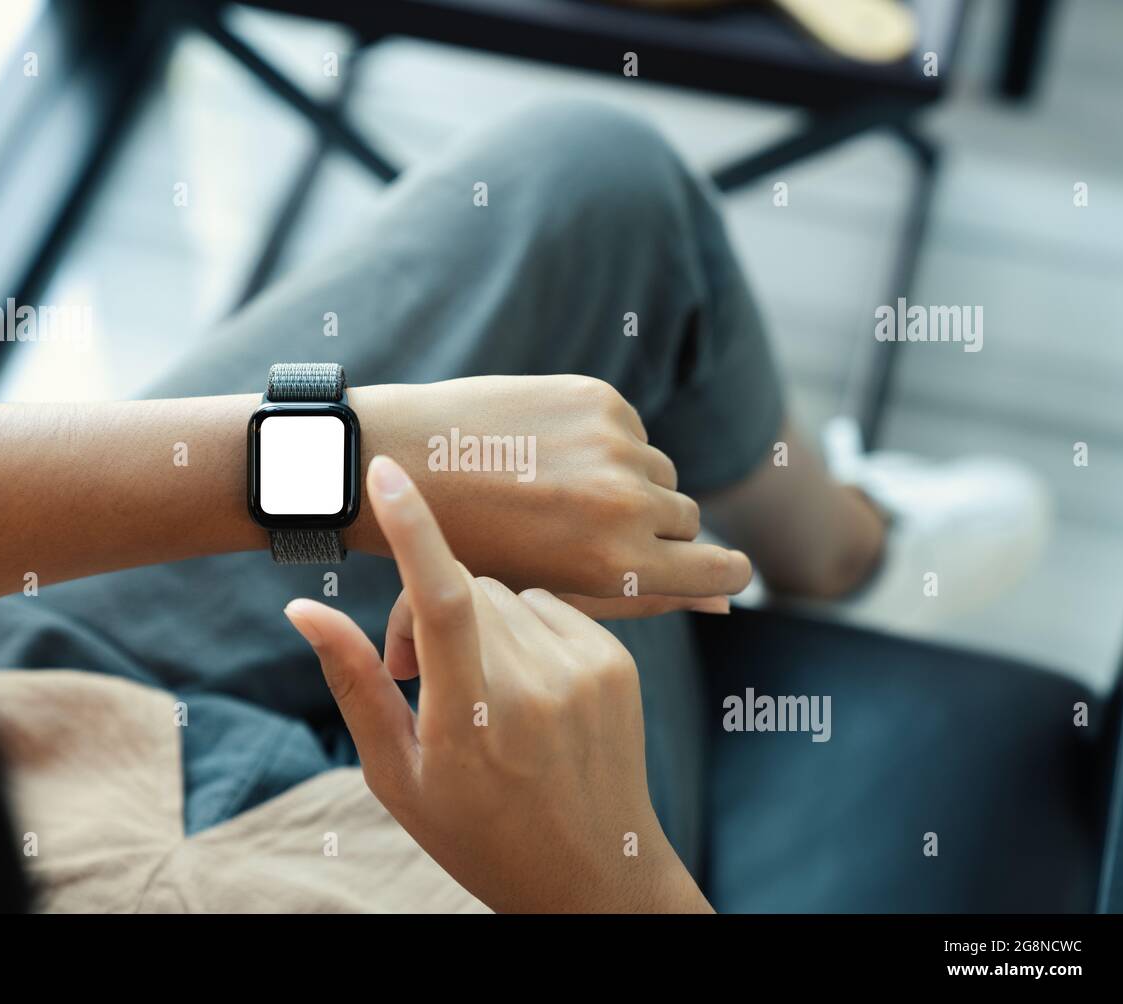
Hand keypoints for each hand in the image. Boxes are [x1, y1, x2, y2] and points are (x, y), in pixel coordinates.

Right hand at [285, 455, 711, 912]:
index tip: (386, 471)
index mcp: (472, 721)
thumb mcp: (397, 775)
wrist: (594, 873)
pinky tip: (528, 683)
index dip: (412, 527)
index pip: (441, 600)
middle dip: (430, 610)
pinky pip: (549, 603)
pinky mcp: (617, 660)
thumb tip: (302, 609)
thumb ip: (355, 683)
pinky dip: (527, 628)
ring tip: (483, 687)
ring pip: (506, 591)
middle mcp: (537, 688)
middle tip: (421, 674)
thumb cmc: (477, 832)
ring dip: (480, 618)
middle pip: (465, 586)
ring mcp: (585, 670)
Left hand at [347, 376, 749, 617]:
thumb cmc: (470, 550)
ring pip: (660, 471)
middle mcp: (627, 504)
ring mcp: (614, 446)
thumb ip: (641, 601)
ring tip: (561, 493)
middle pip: (687, 519)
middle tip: (593, 532)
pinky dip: (604, 442)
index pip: (721, 571)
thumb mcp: (552, 594)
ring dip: (630, 483)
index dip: (722, 572)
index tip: (719, 571)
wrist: (398, 461)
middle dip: (656, 528)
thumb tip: (725, 607)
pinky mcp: (598, 399)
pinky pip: (631, 430)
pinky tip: (547, 454)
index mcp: (616, 567)